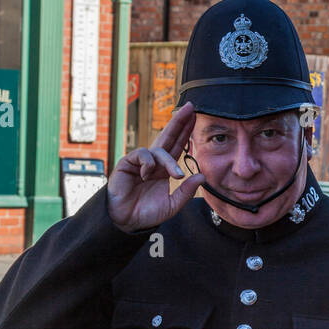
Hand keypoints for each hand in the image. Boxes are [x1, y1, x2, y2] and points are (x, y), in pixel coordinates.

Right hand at [107, 102, 204, 232]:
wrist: (127, 221)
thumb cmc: (147, 213)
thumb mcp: (172, 205)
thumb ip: (186, 192)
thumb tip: (201, 176)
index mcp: (165, 169)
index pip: (177, 146)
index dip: (186, 132)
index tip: (195, 117)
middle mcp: (154, 162)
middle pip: (168, 137)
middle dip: (179, 122)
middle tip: (189, 107)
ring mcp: (141, 161)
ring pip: (158, 150)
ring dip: (170, 161)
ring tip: (177, 176)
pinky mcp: (128, 163)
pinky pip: (142, 154)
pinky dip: (149, 163)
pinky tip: (148, 175)